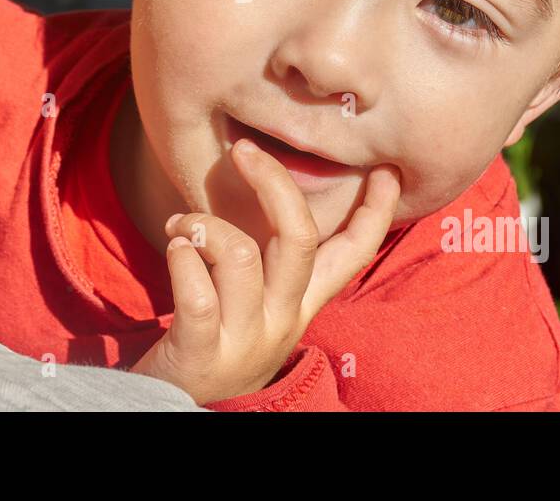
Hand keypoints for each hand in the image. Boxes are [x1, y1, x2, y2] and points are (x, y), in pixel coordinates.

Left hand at [130, 137, 400, 404]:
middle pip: (299, 238)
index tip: (386, 171)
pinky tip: (173, 250)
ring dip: (202, 224)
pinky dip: (180, 257)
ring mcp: (244, 340)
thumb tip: (276, 191)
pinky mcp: (201, 353)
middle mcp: (281, 321)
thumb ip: (270, 260)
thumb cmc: (214, 340)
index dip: (375, 213)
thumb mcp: (258, 304)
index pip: (352, 255)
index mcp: (300, 304)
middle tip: (244, 151)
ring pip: (240, 255)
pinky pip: (196, 292)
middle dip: (274, 182)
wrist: (178, 407)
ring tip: (180, 226)